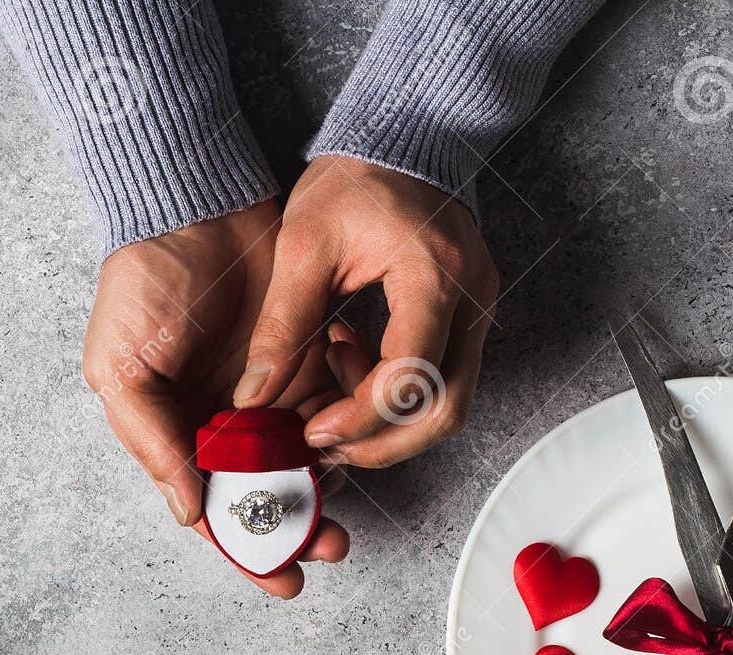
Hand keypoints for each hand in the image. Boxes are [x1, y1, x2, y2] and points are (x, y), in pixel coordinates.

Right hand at [83, 200, 349, 598]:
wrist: (196, 203)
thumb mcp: (123, 368)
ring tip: (347, 508)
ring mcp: (268, 394)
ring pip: (306, 460)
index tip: (282, 578)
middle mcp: (225, 423)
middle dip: (298, 528)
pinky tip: (355, 439)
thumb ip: (153, 441)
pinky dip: (346, 429)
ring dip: (328, 489)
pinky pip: (334, 408)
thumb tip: (190, 512)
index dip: (247, 548)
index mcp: (177, 434)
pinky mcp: (307, 359)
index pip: (213, 508)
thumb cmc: (144, 283)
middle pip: (268, 494)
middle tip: (328, 545)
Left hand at [235, 156, 499, 467]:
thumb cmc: (354, 179)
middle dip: (383, 441)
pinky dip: (396, 394)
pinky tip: (349, 360)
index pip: (411, 378)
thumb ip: (280, 326)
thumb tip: (253, 396)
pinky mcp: (469, 317)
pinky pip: (442, 380)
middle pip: (446, 410)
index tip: (316, 429)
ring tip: (332, 395)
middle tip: (326, 439)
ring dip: (389, 423)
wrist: (402, 136)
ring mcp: (479, 310)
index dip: (361, 418)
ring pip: (450, 405)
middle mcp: (471, 300)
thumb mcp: (302, 246)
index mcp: (433, 276)